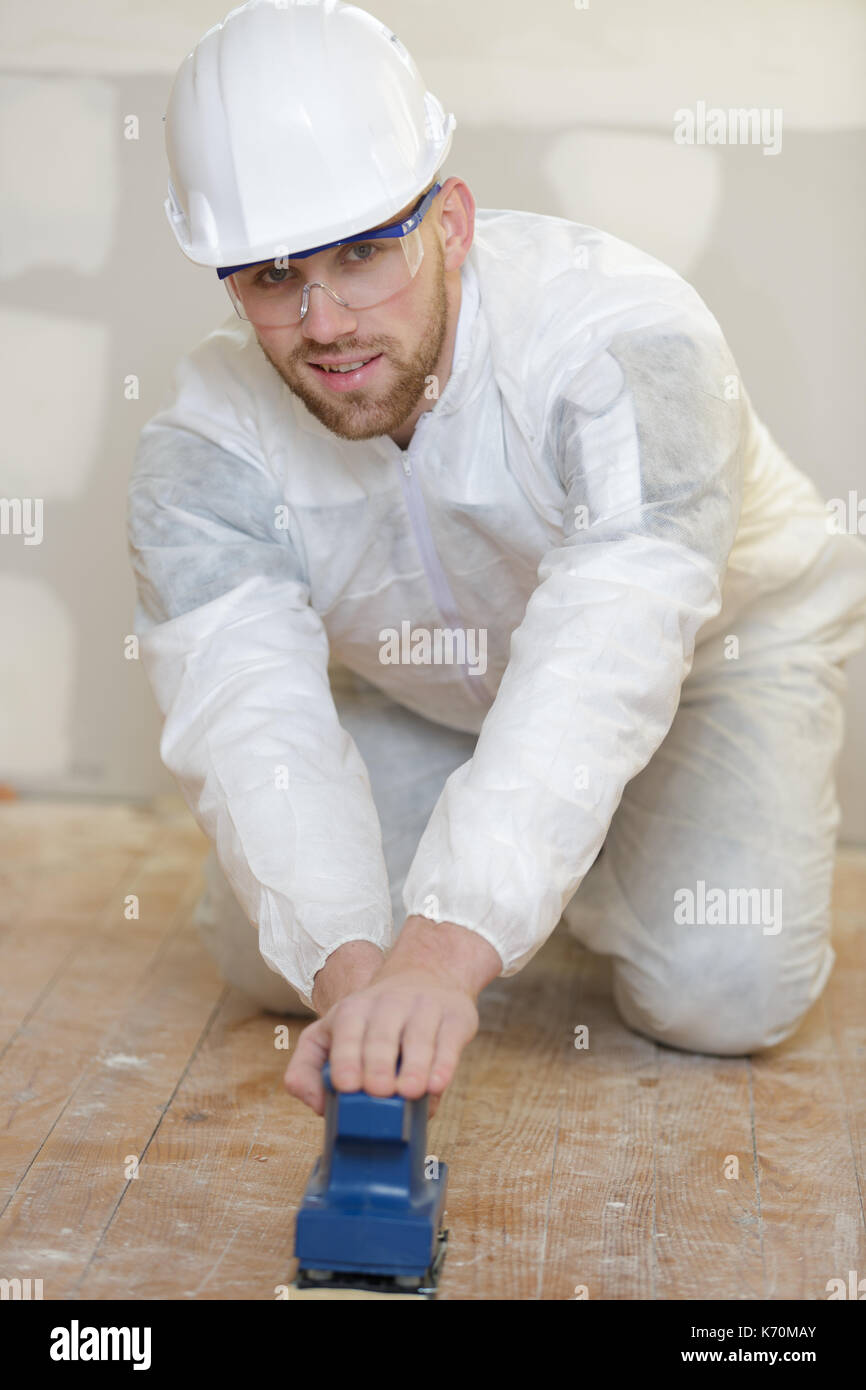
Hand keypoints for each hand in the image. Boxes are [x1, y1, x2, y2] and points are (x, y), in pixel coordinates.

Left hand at [283, 916, 501, 1115]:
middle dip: (377, 1064)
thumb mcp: (332, 1033)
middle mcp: (388, 1004)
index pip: (346, 1032)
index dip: (346, 1058)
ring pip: (417, 1038)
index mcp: (352, 1010)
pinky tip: (437, 1084)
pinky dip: (443, 1065)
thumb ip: (309, 1070)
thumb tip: (320, 1107)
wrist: (427, 975)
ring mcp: (424, 1008)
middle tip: (378, 1091)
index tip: (346, 1085)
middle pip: (380, 1036)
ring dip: (413, 1067)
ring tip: (409, 1091)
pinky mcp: (455, 1017)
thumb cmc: (372, 1022)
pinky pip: (448, 1042)